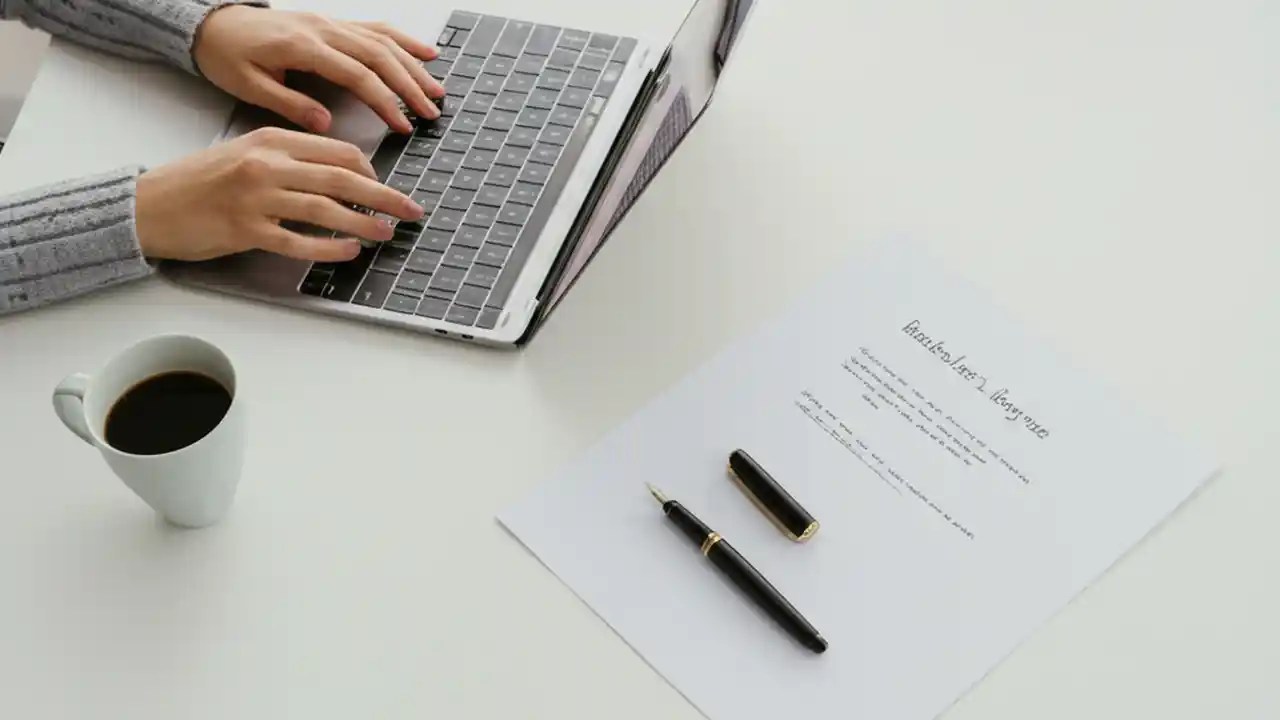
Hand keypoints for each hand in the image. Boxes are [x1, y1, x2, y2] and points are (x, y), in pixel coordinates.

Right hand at [135, 127, 424, 262]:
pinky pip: (299, 241)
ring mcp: (256, 198)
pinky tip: (349, 251)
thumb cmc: (200, 182)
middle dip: (384, 195)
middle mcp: (267, 165)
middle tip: (411, 210)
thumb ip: (291, 158)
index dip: (370, 171)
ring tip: (386, 232)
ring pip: (326, 209)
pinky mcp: (246, 231)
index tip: (383, 186)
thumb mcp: (246, 153)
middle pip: (342, 179)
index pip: (338, 152)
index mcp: (271, 141)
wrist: (150, 205)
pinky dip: (329, 247)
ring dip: (363, 223)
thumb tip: (341, 175)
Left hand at [193, 7, 444, 134]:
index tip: (402, 126)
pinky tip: (426, 52)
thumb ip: (289, 104)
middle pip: (379, 56)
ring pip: (384, 41)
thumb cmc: (227, 55)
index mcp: (304, 47)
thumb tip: (326, 124)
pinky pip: (376, 28)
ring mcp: (331, 22)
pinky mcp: (333, 22)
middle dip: (409, 86)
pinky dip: (404, 40)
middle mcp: (323, 30)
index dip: (384, 102)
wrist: (211, 22)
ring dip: (414, 66)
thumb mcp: (248, 86)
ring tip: (436, 90)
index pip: (357, 75)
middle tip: (430, 113)